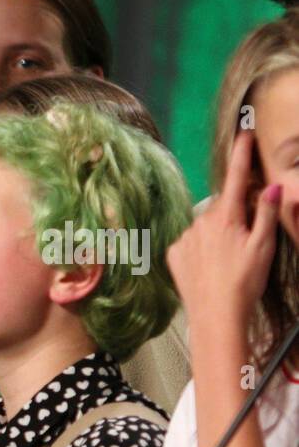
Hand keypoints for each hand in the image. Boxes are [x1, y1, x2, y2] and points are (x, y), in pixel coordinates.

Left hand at [167, 131, 279, 331]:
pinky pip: (191, 242)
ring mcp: (185, 238)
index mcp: (226, 217)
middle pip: (223, 206)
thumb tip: (272, 186)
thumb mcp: (264, 247)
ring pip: (206, 225)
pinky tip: (210, 265)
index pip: (236, 178)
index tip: (244, 132)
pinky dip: (201, 247)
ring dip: (218, 232)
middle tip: (246, 238)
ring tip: (228, 259)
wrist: (215, 315)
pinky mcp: (173, 254)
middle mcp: (201, 222)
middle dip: (235, 213)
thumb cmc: (244, 282)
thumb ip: (267, 214)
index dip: (242, 154)